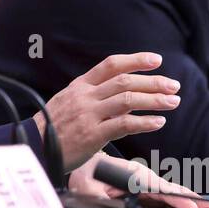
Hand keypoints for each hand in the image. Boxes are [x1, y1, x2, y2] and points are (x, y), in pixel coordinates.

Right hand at [34, 52, 179, 171]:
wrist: (35, 147)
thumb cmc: (54, 127)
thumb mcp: (70, 102)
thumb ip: (95, 96)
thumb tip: (126, 95)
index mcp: (81, 85)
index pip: (111, 65)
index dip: (136, 60)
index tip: (156, 60)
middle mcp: (85, 96)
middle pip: (125, 81)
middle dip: (153, 82)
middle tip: (173, 86)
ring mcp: (88, 114)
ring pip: (127, 100)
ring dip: (154, 100)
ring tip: (173, 102)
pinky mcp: (92, 135)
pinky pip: (123, 125)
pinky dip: (144, 122)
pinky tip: (158, 122)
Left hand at [67, 152, 207, 207]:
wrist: (82, 166)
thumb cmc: (84, 176)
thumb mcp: (88, 190)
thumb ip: (100, 200)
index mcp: (134, 177)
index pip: (161, 189)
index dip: (178, 198)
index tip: (195, 205)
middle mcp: (144, 179)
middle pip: (173, 192)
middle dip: (194, 201)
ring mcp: (146, 184)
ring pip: (172, 194)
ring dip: (191, 202)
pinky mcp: (145, 189)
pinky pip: (165, 196)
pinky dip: (181, 202)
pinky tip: (195, 207)